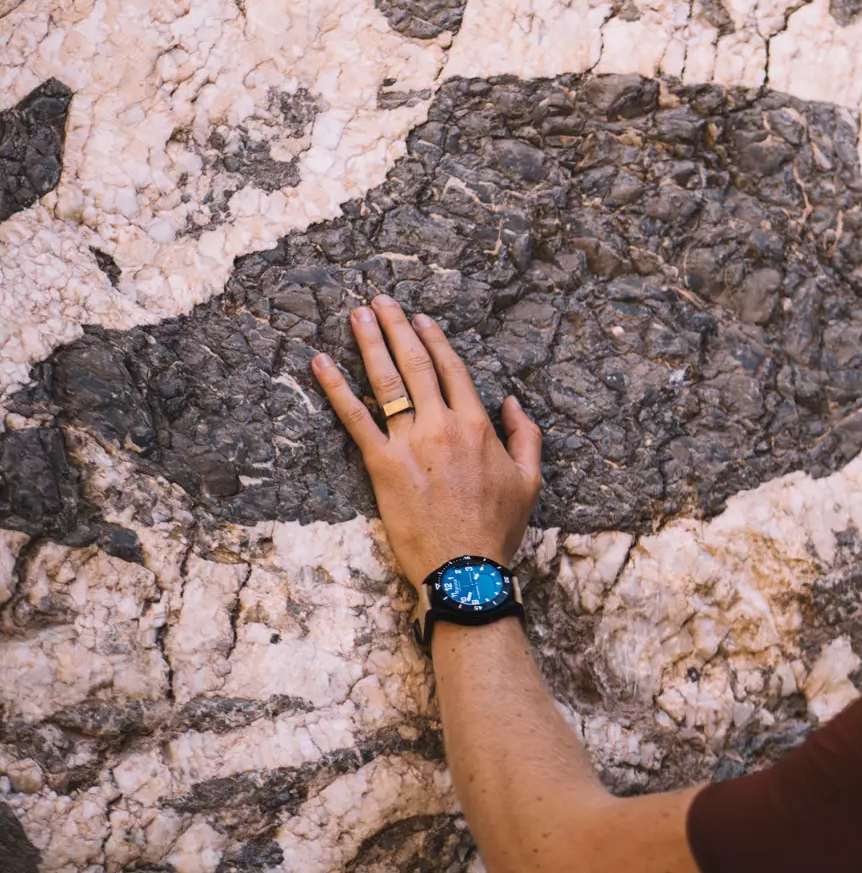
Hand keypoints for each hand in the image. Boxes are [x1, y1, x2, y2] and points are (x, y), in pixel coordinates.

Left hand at [311, 296, 541, 585]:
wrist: (466, 571)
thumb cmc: (498, 529)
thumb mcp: (529, 480)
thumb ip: (526, 436)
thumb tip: (512, 402)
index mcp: (477, 426)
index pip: (452, 369)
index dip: (435, 340)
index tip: (421, 319)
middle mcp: (442, 426)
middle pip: (415, 364)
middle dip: (397, 327)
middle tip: (381, 301)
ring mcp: (409, 444)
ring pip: (386, 382)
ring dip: (369, 343)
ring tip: (357, 316)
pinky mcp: (382, 466)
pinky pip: (355, 419)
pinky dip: (336, 388)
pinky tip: (321, 364)